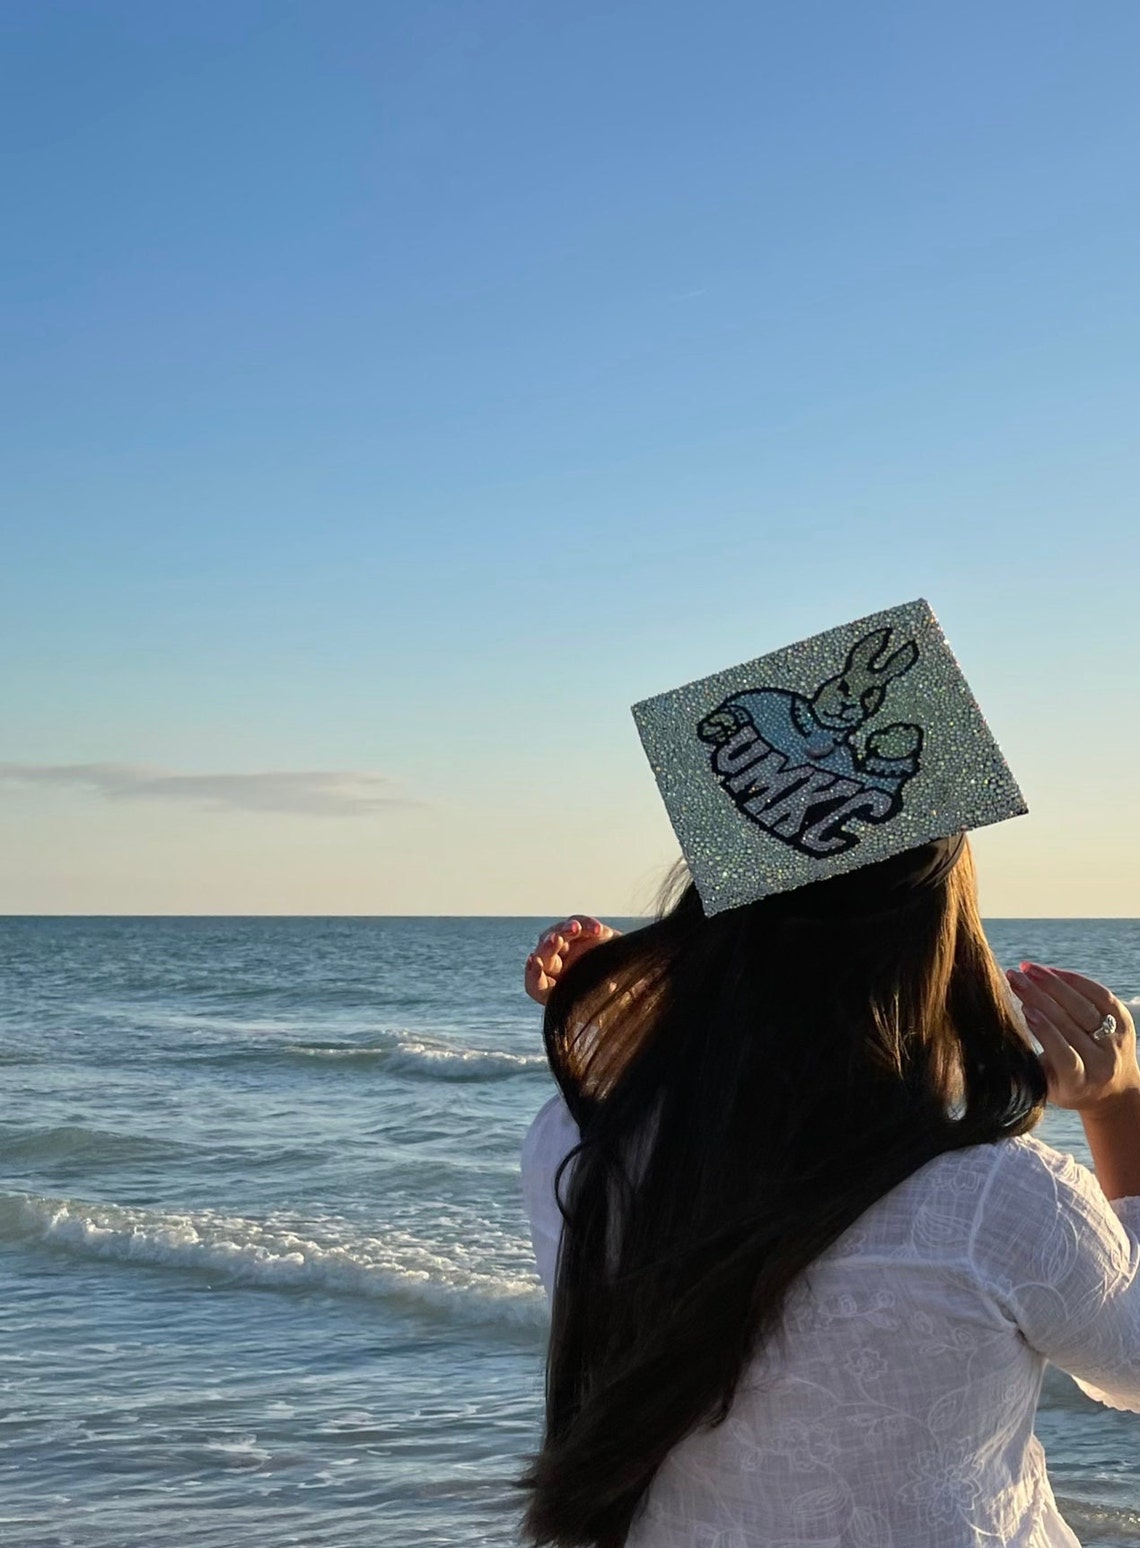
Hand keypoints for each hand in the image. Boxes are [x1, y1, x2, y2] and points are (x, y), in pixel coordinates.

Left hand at [524, 916, 619, 1005]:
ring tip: (576, 928)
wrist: (630, 982)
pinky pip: (581, 924)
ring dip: (565, 930)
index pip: (535, 984)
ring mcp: (569, 948)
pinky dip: (588, 925)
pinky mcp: (585, 933)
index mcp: (555, 991)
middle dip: (548, 947)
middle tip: (556, 939)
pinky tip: (597, 930)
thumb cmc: (615, 1001)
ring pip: (558, 933)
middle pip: (544, 954)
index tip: (536, 962)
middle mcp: (557, 968)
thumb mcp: (607, 1005)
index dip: (534, 974)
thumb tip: (608, 987)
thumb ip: (601, 998)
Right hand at [1006, 962, 1139, 1111]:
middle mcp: (1103, 1062)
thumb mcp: (1044, 1087)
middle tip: (1014, 978)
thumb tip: (988, 1062)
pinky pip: (1100, 995)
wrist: (1113, 1090)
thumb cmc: (1067, 1087)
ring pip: (1084, 1006)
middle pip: (1071, 1024)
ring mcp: (1117, 1041)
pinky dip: (1074, 981)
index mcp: (1080, 1083)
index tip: (1024, 1010)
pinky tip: (1051, 971)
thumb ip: (1023, 1074)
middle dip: (1039, 997)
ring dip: (1053, 984)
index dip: (1046, 1032)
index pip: (1065, 1055)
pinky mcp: (1125, 1022)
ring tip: (1027, 969)